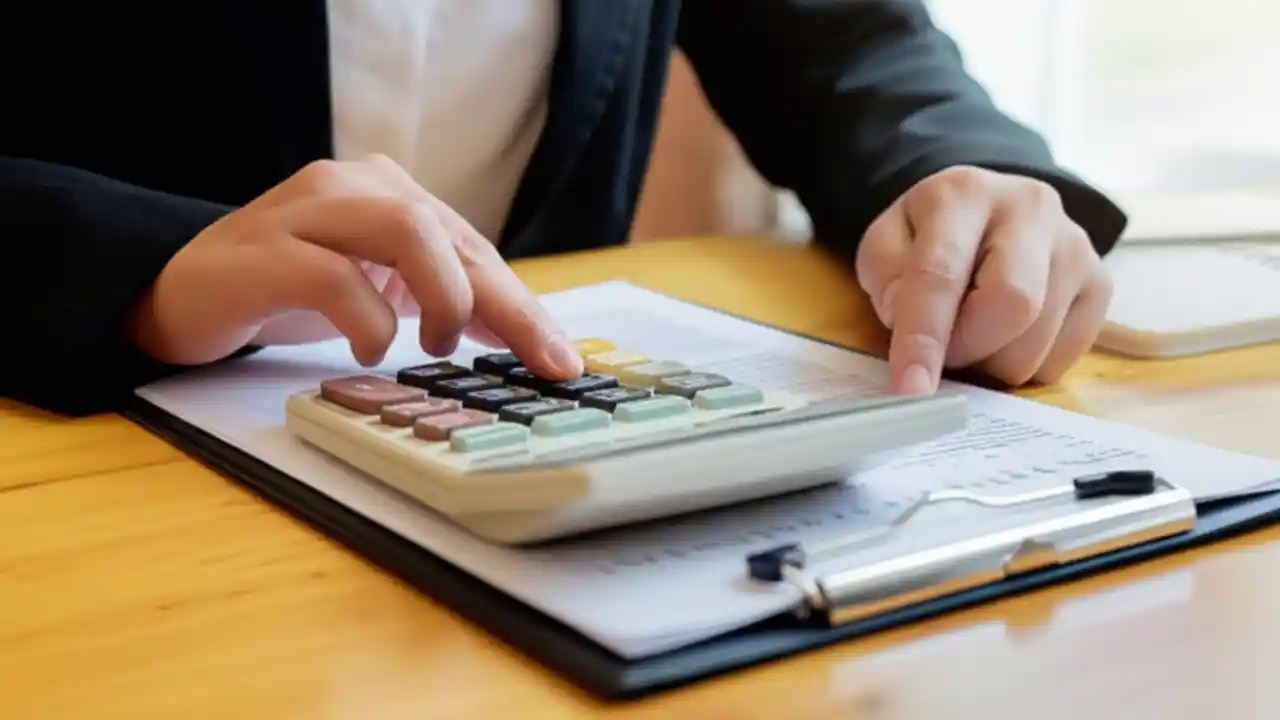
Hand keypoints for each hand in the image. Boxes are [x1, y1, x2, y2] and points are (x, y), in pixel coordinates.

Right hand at [125, 154, 583, 379]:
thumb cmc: (288, 293)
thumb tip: (521, 336)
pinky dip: (367, 319)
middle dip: (508, 306)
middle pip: (451, 236)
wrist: (183, 295)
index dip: (522, 305)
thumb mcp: (377, 290)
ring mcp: (306, 211)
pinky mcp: (265, 251)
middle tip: (539, 362)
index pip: (472, 247)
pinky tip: (370, 348)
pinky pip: (336, 277)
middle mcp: (352, 187)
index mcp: (386, 192)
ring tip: (439, 344)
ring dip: (443, 296)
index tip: (561, 360)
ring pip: (406, 229)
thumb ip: (439, 299)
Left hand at [855, 166, 1112, 394]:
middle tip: (943, 352)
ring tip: (972, 336)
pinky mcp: (1100, 283)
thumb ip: (886, 277)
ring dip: (991, 362)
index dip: (923, 336)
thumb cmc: (929, 236)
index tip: (910, 387)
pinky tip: (1005, 336)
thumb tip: (909, 324)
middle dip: (968, 348)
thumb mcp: (885, 243)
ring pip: (1037, 343)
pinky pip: (1061, 358)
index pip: (942, 272)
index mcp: (964, 194)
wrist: (988, 212)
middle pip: (1014, 304)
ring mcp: (1075, 246)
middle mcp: (1031, 209)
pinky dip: (1023, 365)